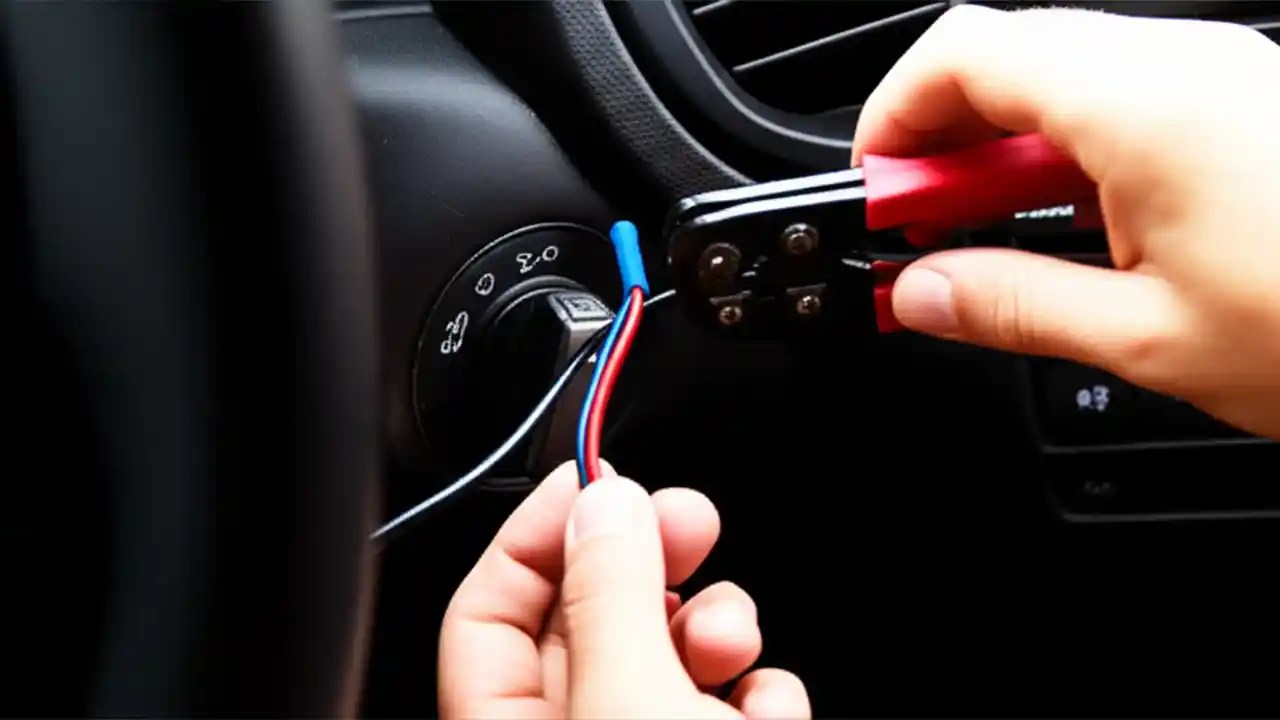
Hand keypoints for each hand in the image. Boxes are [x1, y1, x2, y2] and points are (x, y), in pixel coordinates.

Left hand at [438, 461, 809, 718]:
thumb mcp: (630, 699)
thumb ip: (612, 594)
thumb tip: (605, 503)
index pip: (487, 606)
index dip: (540, 528)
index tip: (601, 476)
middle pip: (593, 617)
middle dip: (649, 562)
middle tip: (690, 521)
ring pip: (668, 654)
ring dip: (716, 628)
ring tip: (731, 639)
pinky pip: (727, 700)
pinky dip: (757, 693)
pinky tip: (766, 708)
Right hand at [852, 5, 1279, 438]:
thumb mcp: (1147, 338)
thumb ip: (1008, 306)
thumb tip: (921, 293)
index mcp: (1143, 103)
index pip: (962, 56)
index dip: (893, 120)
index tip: (876, 197)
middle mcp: (1182, 62)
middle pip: (1006, 60)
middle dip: (942, 144)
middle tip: (923, 237)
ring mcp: (1221, 74)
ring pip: (1064, 80)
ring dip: (1006, 158)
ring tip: (994, 248)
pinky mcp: (1244, 103)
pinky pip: (1126, 101)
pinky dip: (1070, 159)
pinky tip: (1073, 234)